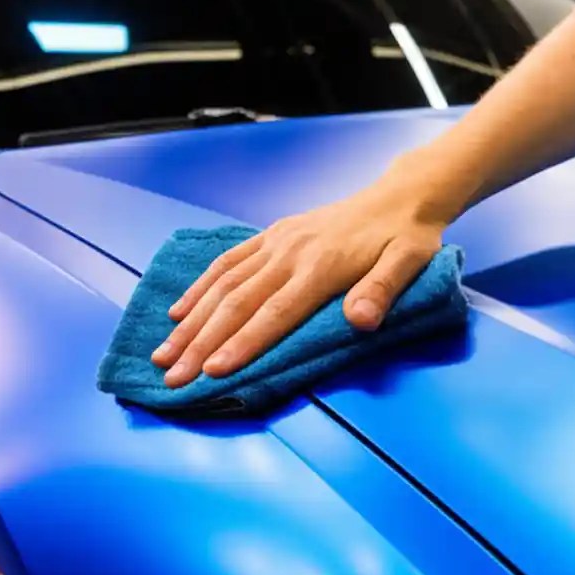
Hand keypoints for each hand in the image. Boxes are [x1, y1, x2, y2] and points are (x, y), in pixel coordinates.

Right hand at [150, 181, 446, 386]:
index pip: (275, 314)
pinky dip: (199, 288)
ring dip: (191, 322)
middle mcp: (290, 253)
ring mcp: (277, 242)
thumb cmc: (407, 239)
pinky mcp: (272, 235)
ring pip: (223, 284)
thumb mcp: (410, 263)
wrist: (401, 197)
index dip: (243, 344)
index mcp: (321, 267)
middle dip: (202, 343)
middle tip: (172, 377)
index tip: (212, 372)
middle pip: (237, 303)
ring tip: (163, 354)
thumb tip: (360, 321)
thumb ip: (383, 291)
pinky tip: (180, 313)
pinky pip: (228, 262)